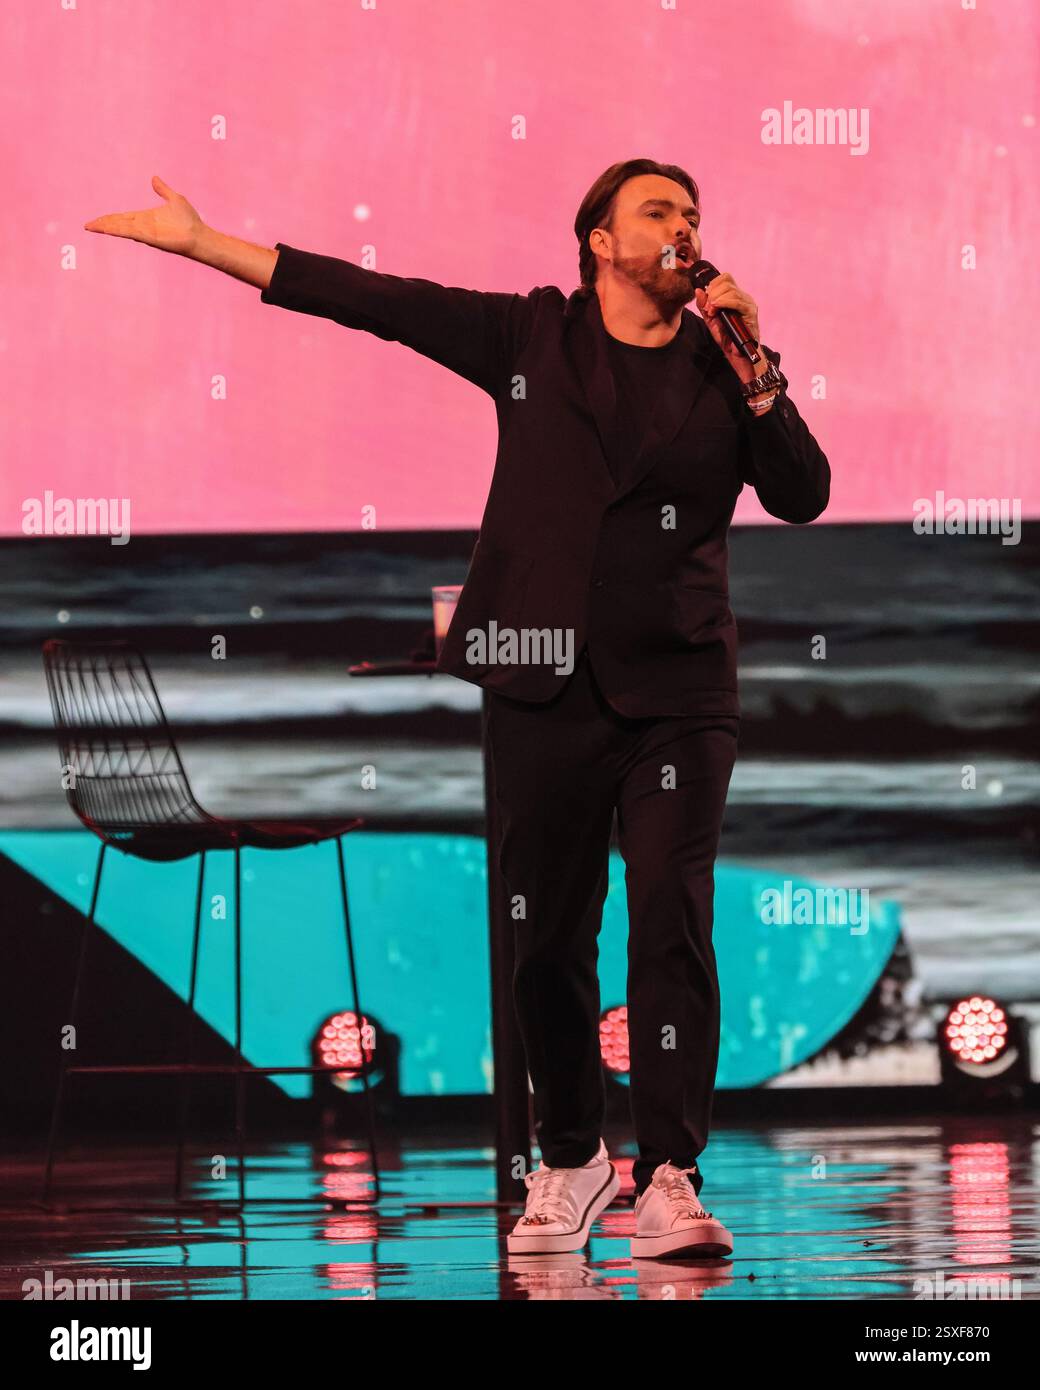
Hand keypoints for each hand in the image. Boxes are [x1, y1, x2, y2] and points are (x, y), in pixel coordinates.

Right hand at [84, 175, 203, 256]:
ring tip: (90, 227)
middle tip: (87, 225)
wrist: (198, 235)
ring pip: (120, 228)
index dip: (110, 218)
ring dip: (105, 227)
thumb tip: (154, 178)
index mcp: (146, 218)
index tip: (98, 219)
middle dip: (103, 224)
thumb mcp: (174, 198)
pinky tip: (105, 228)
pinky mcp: (149, 237)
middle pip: (118, 223)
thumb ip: (163, 189)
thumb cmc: (190, 220)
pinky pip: (129, 232)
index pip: (124, 218)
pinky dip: (117, 230)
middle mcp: (143, 226)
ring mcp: (145, 232)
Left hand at [694, 273, 761, 377]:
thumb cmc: (727, 338)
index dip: (712, 285)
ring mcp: (748, 304)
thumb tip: (698, 290)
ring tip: (711, 311)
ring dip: (716, 298)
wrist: (738, 355)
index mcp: (735, 296)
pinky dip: (724, 302)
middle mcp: (743, 297)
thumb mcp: (711, 320)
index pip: (724, 278)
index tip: (706, 301)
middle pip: (726, 281)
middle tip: (708, 308)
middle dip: (712, 292)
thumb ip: (704, 306)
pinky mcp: (751, 312)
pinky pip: (737, 301)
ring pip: (731, 289)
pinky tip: (716, 309)